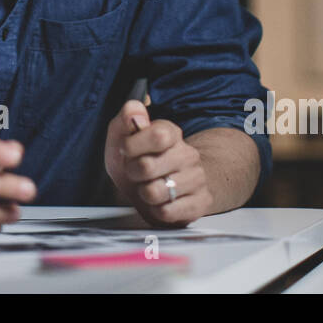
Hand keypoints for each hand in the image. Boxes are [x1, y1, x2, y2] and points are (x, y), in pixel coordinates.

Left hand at [104, 101, 211, 226]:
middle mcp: (188, 154)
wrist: (156, 188)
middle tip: (136, 172)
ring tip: (148, 187)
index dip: (133, 146)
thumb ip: (126, 119)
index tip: (126, 151)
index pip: (157, 135)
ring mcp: (197, 178)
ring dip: (144, 193)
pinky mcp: (201, 202)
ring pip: (156, 192)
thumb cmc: (138, 161)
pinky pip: (168, 212)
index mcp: (171, 133)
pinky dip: (156, 210)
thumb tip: (135, 111)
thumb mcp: (122, 137)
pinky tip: (159, 202)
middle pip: (148, 166)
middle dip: (133, 172)